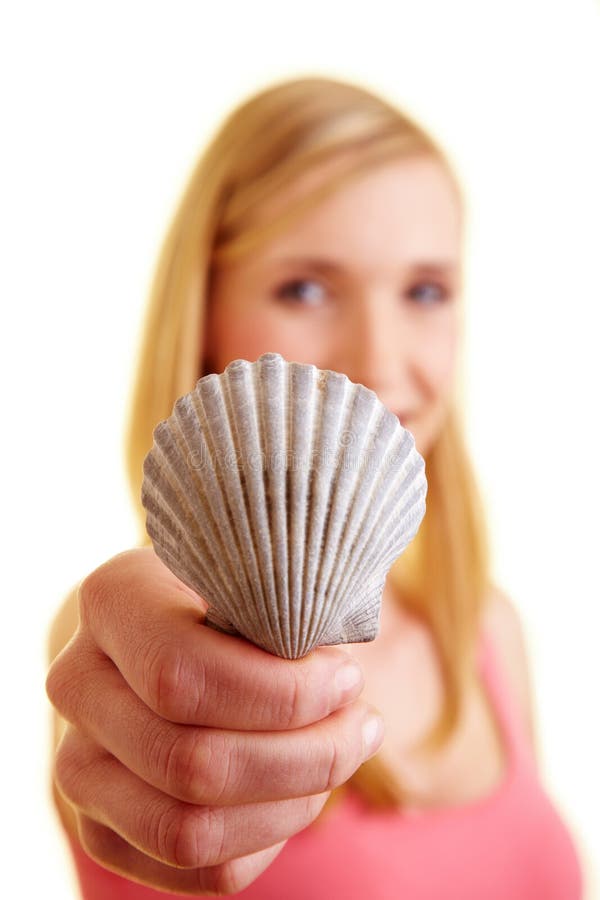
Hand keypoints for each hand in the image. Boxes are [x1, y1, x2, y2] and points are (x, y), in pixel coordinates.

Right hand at [46, 547, 382, 894]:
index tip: (345, 677)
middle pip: (193, 763)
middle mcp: (77, 684)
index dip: (281, 693)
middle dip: (306, 754)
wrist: (164, 639)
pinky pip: (201, 869)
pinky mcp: (103, 830)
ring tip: (340, 756)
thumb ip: (283, 610)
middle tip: (361, 723)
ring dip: (294, 801)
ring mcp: (77, 764)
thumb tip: (338, 681)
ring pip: (192, 832)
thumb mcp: (252, 577)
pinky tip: (300, 791)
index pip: (182, 676)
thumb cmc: (230, 601)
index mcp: (111, 601)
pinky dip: (270, 838)